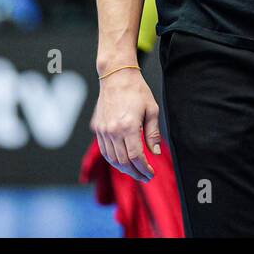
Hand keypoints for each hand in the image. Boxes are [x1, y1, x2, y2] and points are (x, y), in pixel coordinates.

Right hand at [91, 66, 161, 182]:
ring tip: (135, 171)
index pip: (136, 157)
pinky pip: (104, 150)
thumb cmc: (137, 90)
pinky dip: (113, 159)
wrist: (116, 76)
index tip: (151, 174)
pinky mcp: (97, 128)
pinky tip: (123, 161)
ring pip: (112, 159)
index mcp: (128, 126)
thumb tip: (156, 153)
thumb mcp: (151, 109)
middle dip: (135, 173)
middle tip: (145, 177)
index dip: (144, 169)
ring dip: (124, 169)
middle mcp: (113, 131)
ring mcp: (103, 130)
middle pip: (123, 162)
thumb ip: (153, 133)